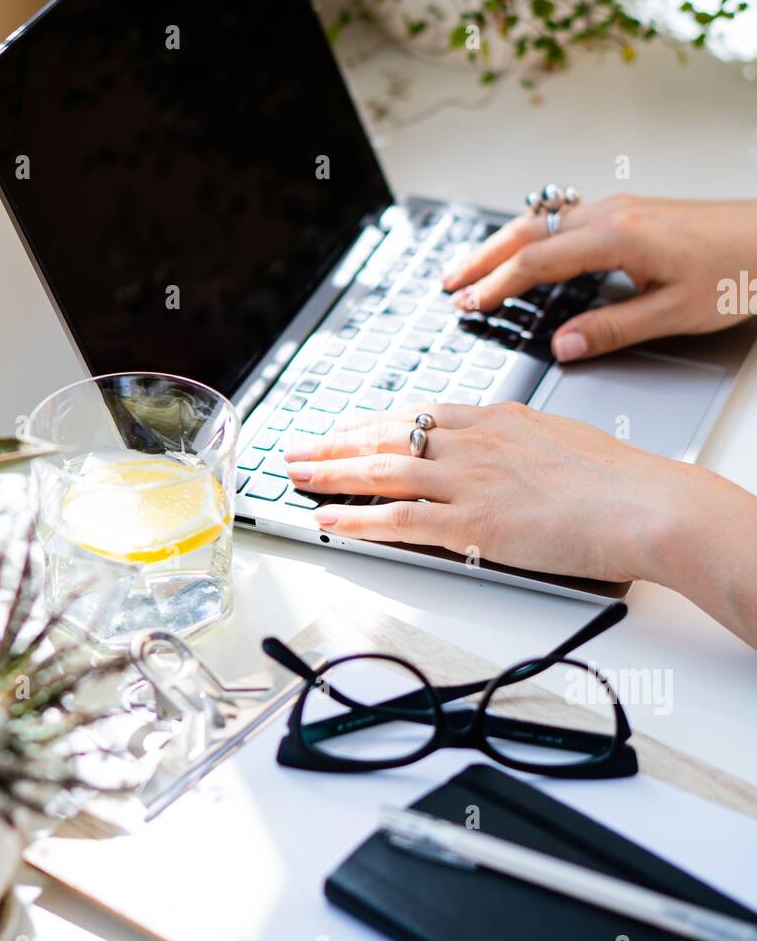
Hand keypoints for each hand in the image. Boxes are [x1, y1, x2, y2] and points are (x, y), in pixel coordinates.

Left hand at [284, 402, 691, 584]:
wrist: (644, 504)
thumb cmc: (618, 479)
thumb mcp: (559, 440)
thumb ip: (520, 444)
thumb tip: (505, 453)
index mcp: (496, 419)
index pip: (417, 416)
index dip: (372, 423)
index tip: (346, 429)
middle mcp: (473, 443)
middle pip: (386, 436)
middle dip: (335, 443)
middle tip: (299, 449)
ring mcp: (468, 482)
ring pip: (381, 472)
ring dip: (331, 474)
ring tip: (297, 476)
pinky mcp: (470, 524)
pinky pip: (396, 520)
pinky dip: (355, 519)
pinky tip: (329, 520)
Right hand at [442, 196, 756, 361]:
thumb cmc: (738, 270)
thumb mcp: (673, 313)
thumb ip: (611, 330)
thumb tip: (563, 345)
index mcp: (616, 238)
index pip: (536, 262)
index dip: (496, 284)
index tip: (468, 303)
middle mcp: (612, 215)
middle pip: (528, 233)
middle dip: (483, 258)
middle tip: (449, 282)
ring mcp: (621, 209)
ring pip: (543, 222)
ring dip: (504, 244)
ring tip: (474, 267)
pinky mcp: (631, 213)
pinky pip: (564, 220)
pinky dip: (533, 237)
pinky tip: (528, 251)